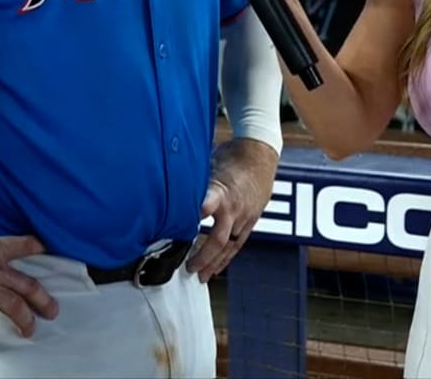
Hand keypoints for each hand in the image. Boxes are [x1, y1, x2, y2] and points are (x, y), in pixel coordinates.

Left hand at [186, 139, 278, 282]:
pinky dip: (227, 257)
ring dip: (215, 263)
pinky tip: (217, 266)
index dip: (195, 217)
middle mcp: (233, 207)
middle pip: (218, 239)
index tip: (181, 230)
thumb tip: (170, 193)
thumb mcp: (209, 164)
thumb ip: (194, 184)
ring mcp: (244, 216)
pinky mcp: (251, 220)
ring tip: (202, 276)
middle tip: (189, 267)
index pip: (207, 206)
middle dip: (202, 256)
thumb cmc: (232, 157)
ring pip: (229, 246)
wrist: (260, 154)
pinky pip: (239, 243)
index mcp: (221, 191)